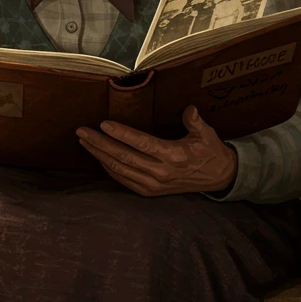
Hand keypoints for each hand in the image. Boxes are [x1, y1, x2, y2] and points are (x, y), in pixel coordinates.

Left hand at [76, 105, 237, 195]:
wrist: (219, 178)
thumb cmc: (210, 151)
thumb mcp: (207, 134)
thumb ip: (195, 122)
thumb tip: (189, 110)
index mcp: (173, 156)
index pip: (141, 144)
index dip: (121, 134)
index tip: (103, 124)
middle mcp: (160, 172)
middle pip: (123, 157)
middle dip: (99, 144)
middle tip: (82, 132)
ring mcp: (154, 184)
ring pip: (120, 170)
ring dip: (99, 156)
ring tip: (84, 142)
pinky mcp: (150, 191)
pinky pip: (124, 180)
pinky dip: (109, 169)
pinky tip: (99, 157)